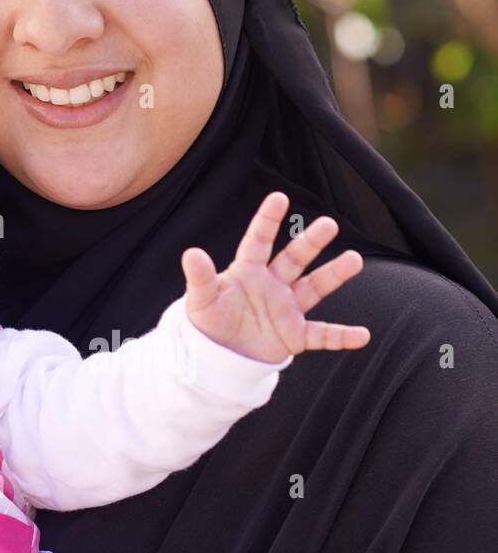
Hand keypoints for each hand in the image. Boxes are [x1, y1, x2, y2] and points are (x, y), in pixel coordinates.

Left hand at [181, 191, 369, 363]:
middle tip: (329, 224)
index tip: (279, 197)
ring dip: (334, 274)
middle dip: (311, 242)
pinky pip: (323, 335)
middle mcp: (272, 285)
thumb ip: (200, 278)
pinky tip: (362, 334)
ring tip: (355, 259)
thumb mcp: (200, 300)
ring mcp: (286, 309)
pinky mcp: (294, 335)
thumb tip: (191, 253)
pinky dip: (342, 336)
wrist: (217, 355)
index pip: (258, 241)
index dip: (267, 220)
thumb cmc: (207, 321)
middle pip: (294, 258)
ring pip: (314, 287)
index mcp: (247, 271)